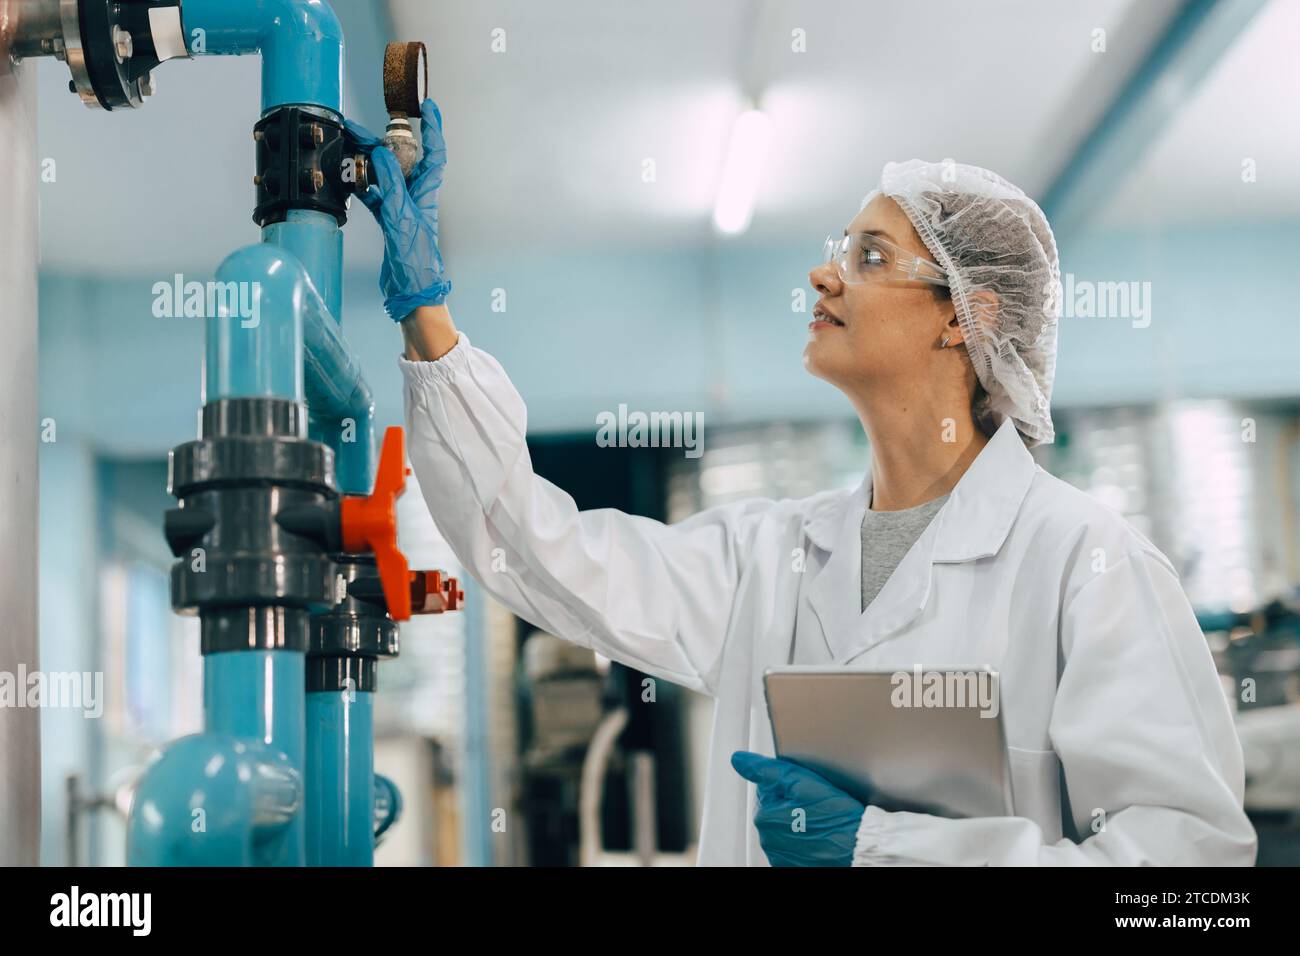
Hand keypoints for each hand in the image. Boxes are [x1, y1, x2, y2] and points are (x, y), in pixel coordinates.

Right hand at [345, 99, 451, 320]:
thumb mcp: (402, 217)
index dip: (433, 128)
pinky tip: (349, 178)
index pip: (434, 153)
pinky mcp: (389, 222)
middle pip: (402, 160)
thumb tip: (383, 154)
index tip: (428, 106)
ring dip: (368, 163)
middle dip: (384, 141)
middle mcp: (416, 197)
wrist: (412, 292)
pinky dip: (362, 186)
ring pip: (384, 176)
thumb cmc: (416, 260)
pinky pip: (374, 196)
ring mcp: (402, 209)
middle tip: (360, 128)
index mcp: (426, 193)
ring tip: (349, 148)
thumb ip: (392, 185)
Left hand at [731, 751, 864, 866]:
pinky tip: (820, 837)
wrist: (858, 851)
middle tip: (817, 805)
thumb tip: (739, 760)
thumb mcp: (803, 783)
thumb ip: (768, 770)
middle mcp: (768, 839)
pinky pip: (793, 847)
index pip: (769, 788)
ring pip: (785, 828)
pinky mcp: (792, 866)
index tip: (808, 790)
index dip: (791, 784)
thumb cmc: (837, 819)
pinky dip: (804, 841)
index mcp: (765, 816)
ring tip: (821, 822)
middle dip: (793, 804)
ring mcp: (780, 856)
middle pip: (776, 809)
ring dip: (798, 823)